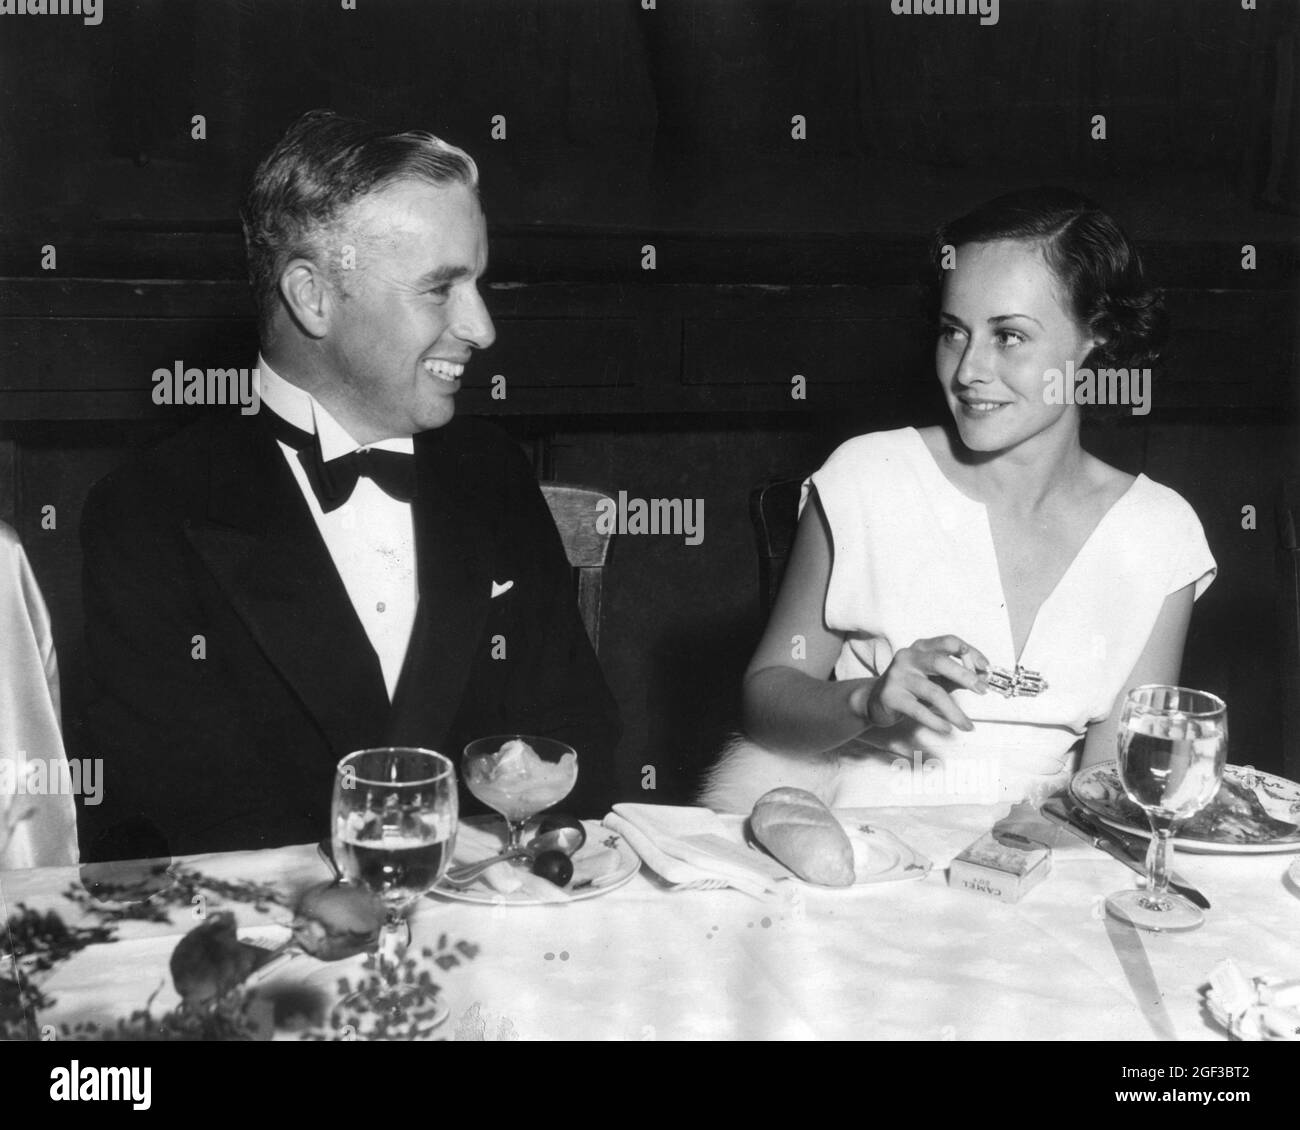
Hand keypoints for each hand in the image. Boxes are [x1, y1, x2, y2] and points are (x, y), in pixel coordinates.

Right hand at [848, 635, 988, 735]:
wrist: (874, 701)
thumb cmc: (910, 688)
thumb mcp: (934, 678)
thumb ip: (956, 676)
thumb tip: (983, 678)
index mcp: (920, 648)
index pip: (949, 642)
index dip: (970, 653)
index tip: (985, 669)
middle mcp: (907, 657)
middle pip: (940, 661)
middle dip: (965, 676)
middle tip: (982, 690)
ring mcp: (897, 676)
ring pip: (933, 691)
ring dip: (954, 711)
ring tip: (967, 725)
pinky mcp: (891, 696)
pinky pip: (919, 710)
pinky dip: (936, 721)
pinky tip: (947, 728)